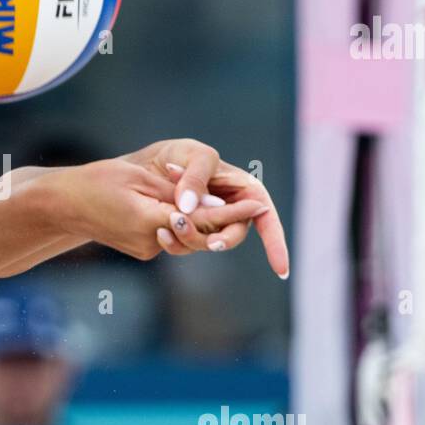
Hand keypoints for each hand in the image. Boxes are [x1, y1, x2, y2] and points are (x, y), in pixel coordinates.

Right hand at [47, 158, 266, 261]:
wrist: (64, 204)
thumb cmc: (98, 181)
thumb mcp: (140, 178)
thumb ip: (177, 193)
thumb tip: (214, 206)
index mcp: (148, 221)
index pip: (200, 221)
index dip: (232, 214)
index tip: (257, 204)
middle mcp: (149, 242)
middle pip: (199, 235)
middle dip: (226, 220)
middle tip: (254, 201)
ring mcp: (146, 250)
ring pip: (188, 236)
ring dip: (203, 220)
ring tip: (224, 202)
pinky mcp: (143, 251)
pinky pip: (173, 236)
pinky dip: (182, 223)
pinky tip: (184, 207)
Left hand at [123, 140, 289, 277]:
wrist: (143, 166)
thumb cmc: (179, 154)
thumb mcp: (192, 153)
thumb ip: (196, 176)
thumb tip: (190, 208)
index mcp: (244, 190)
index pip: (267, 219)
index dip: (276, 244)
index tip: (281, 270)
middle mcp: (231, 210)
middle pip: (235, 235)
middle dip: (223, 240)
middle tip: (210, 242)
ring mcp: (209, 224)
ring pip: (209, 242)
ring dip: (193, 237)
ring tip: (174, 226)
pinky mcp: (189, 232)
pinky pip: (186, 244)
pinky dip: (175, 241)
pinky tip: (162, 233)